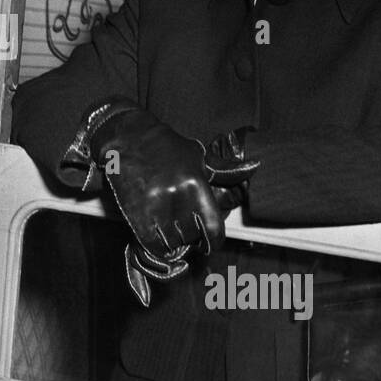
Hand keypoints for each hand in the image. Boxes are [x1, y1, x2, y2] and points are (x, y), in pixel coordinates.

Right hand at [86, 102, 258, 304]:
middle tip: (184, 230)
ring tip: (168, 229)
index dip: (211, 241)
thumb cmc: (166, 146)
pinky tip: (155, 233)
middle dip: (190, 239)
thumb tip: (255, 167)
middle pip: (192, 239)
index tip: (207, 242)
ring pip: (172, 244)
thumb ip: (225, 170)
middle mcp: (178, 198)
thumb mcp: (198, 155)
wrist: (126, 137)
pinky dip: (154, 244)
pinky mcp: (135, 213)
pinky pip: (151, 244)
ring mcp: (155, 207)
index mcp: (196, 184)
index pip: (213, 229)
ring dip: (172, 242)